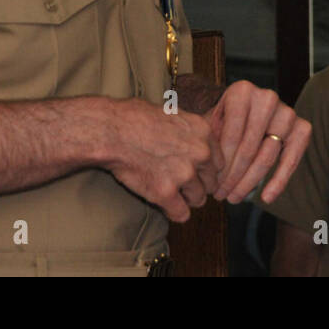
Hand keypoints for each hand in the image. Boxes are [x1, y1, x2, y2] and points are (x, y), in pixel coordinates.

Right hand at [102, 98, 223, 222]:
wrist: (110, 131)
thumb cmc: (134, 118)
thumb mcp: (172, 114)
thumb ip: (190, 132)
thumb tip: (199, 143)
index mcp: (203, 131)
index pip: (219, 162)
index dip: (204, 169)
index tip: (193, 171)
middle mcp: (200, 153)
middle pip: (211, 182)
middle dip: (196, 184)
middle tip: (178, 182)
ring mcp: (184, 173)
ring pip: (198, 199)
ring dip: (185, 198)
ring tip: (167, 190)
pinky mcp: (166, 192)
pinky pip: (181, 214)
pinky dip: (173, 212)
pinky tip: (163, 203)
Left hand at [207, 81, 310, 204]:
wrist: (249, 109)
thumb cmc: (227, 119)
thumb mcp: (213, 122)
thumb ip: (210, 140)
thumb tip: (205, 171)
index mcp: (242, 91)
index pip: (231, 137)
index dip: (221, 165)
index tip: (211, 184)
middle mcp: (267, 98)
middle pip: (249, 149)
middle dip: (233, 177)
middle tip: (220, 195)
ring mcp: (287, 112)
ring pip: (267, 157)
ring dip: (249, 183)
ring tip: (234, 197)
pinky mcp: (303, 127)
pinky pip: (291, 160)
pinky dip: (278, 182)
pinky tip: (266, 197)